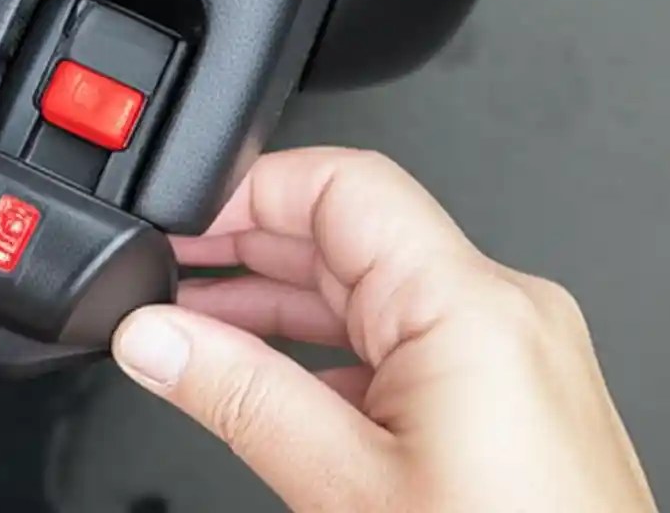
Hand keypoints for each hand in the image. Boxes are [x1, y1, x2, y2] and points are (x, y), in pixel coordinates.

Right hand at [113, 149, 656, 511]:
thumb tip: (154, 337)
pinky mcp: (511, 394)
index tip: (181, 224)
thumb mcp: (346, 486)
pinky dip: (329, 350)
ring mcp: (515, 352)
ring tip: (196, 324)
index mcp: (471, 307)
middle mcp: (506, 312)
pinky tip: (268, 375)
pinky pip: (405, 341)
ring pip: (373, 291)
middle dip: (250, 248)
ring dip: (280, 301)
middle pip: (353, 233)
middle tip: (168, 273)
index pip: (343, 185)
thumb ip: (238, 398)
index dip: (249, 192)